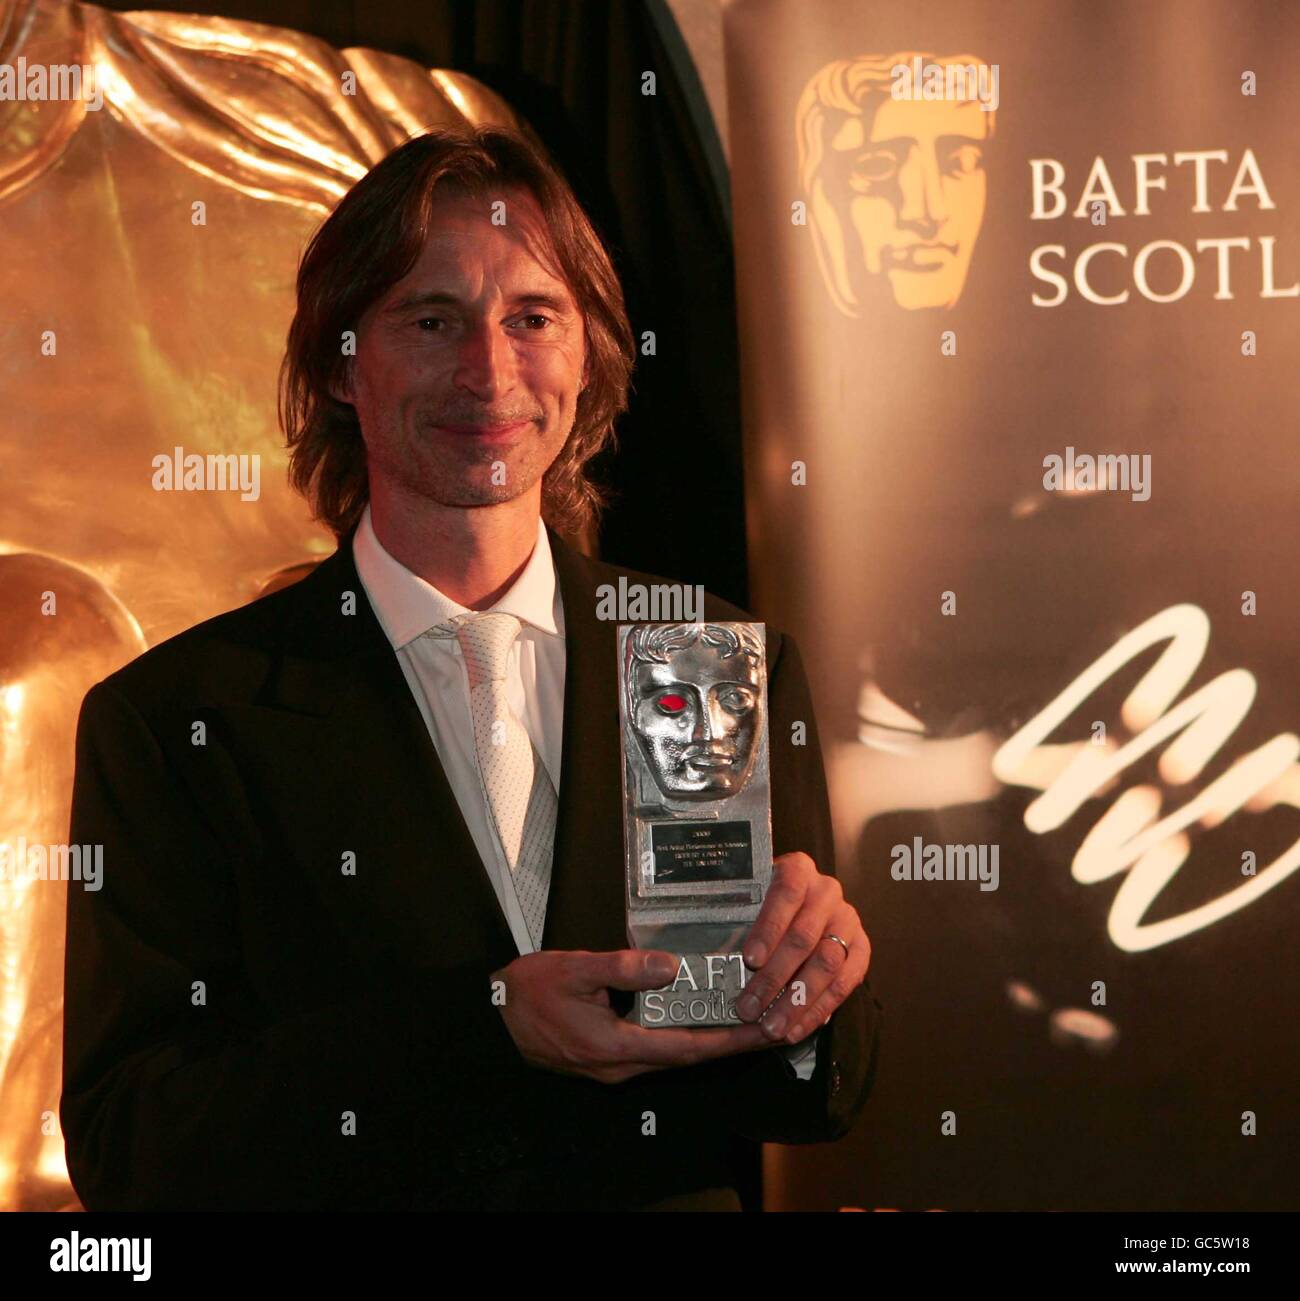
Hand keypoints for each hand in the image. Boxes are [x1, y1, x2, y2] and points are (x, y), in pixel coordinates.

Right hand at [492, 948, 770, 1083]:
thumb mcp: (574, 970)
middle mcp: (623, 1064)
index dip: (730, 1041)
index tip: (765, 1031)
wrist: (492, 1019)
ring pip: (675, 1052)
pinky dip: (685, 1031)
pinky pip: (658, 1046)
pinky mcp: (610, 1054)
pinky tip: (701, 1011)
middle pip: (689, 1055)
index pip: (687, 1048)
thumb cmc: (529, 993)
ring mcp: (616, 1063)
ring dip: (712, 1037)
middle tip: (773, 1020)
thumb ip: (622, 968)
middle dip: (732, 1040)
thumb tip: (670, 965)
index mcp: (617, 1047)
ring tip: (749, 1015)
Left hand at [734, 851, 869, 1045]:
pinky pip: (845, 983)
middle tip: (749, 1008)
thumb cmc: (762, 904)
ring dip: (797, 1000)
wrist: (805, 904)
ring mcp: (847, 919)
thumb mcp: (748, 897)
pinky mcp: (861, 948)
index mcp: (798, 869)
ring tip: (772, 1027)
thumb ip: (735, 915)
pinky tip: (796, 1030)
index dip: (769, 928)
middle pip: (803, 936)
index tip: (750, 960)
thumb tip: (700, 950)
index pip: (786, 893)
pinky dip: (818, 1010)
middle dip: (775, 977)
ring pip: (827, 963)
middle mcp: (827, 891)